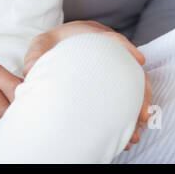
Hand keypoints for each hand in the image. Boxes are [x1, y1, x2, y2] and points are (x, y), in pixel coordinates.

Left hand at [24, 21, 151, 151]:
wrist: (54, 49)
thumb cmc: (49, 47)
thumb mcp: (40, 47)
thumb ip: (37, 56)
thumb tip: (31, 71)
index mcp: (94, 38)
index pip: (115, 41)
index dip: (128, 49)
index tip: (139, 61)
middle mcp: (110, 54)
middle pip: (132, 72)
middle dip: (141, 93)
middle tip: (143, 114)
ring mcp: (113, 70)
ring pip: (132, 90)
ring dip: (137, 111)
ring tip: (135, 133)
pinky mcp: (111, 86)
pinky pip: (125, 100)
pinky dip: (128, 117)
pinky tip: (127, 135)